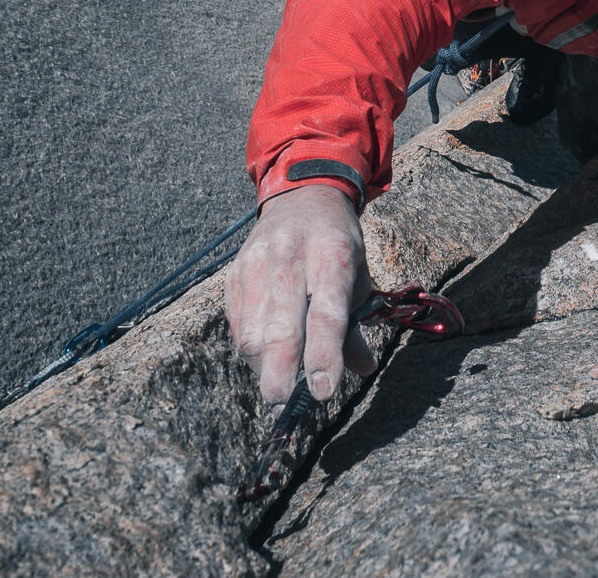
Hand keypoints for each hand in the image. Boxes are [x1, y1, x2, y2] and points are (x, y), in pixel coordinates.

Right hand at [225, 184, 374, 403]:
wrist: (301, 196)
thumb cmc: (336, 243)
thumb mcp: (359, 273)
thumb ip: (359, 322)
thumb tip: (364, 368)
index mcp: (331, 252)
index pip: (326, 311)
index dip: (324, 354)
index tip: (324, 391)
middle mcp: (290, 255)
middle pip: (280, 324)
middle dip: (280, 369)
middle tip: (282, 401)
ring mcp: (256, 263)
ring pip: (252, 330)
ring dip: (263, 366)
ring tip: (278, 382)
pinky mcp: (233, 274)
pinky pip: (237, 325)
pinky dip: (250, 351)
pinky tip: (263, 359)